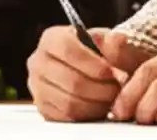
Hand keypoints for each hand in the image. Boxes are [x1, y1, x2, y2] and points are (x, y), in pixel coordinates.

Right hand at [27, 25, 152, 121]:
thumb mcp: (110, 42)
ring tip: (112, 98)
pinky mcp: (43, 109)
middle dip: (101, 88)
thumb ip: (116, 42)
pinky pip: (67, 118)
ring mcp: (38, 87)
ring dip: (97, 104)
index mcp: (51, 39)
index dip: (94, 64)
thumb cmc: (99, 53)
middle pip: (71, 81)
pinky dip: (88, 115)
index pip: (68, 50)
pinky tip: (100, 106)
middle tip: (118, 89)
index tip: (113, 72)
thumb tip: (117, 40)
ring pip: (70, 103)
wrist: (90, 69)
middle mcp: (38, 62)